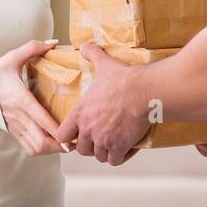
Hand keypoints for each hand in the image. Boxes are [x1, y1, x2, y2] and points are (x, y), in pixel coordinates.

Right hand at [0, 39, 67, 155]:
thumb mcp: (12, 57)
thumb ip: (32, 48)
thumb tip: (52, 42)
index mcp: (21, 100)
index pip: (42, 119)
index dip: (58, 130)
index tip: (71, 135)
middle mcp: (19, 117)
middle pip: (41, 141)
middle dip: (59, 145)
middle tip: (74, 139)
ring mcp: (16, 127)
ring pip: (36, 148)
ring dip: (52, 149)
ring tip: (66, 143)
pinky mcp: (13, 132)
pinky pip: (29, 148)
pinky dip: (42, 149)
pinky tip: (52, 143)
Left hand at [57, 42, 147, 166]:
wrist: (143, 91)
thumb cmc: (123, 79)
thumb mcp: (104, 65)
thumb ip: (92, 55)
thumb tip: (86, 46)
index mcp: (80, 113)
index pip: (63, 135)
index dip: (69, 137)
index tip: (78, 135)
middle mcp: (88, 129)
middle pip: (82, 150)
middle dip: (90, 146)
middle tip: (100, 140)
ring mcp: (103, 140)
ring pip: (99, 157)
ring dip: (106, 152)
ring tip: (115, 144)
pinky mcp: (119, 146)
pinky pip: (116, 161)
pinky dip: (122, 156)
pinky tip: (128, 148)